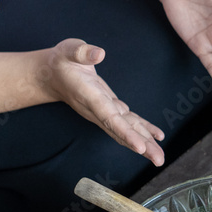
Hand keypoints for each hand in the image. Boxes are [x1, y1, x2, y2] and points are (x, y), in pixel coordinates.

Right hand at [43, 39, 165, 164]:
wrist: (51, 75)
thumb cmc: (61, 61)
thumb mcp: (69, 50)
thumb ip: (82, 52)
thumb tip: (99, 54)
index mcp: (90, 96)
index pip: (109, 118)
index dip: (125, 132)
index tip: (139, 147)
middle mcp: (98, 109)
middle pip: (121, 130)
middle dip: (141, 145)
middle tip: (159, 160)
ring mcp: (104, 111)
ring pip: (126, 130)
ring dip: (145, 143)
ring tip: (160, 157)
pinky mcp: (110, 108)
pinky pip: (128, 122)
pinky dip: (143, 130)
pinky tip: (157, 137)